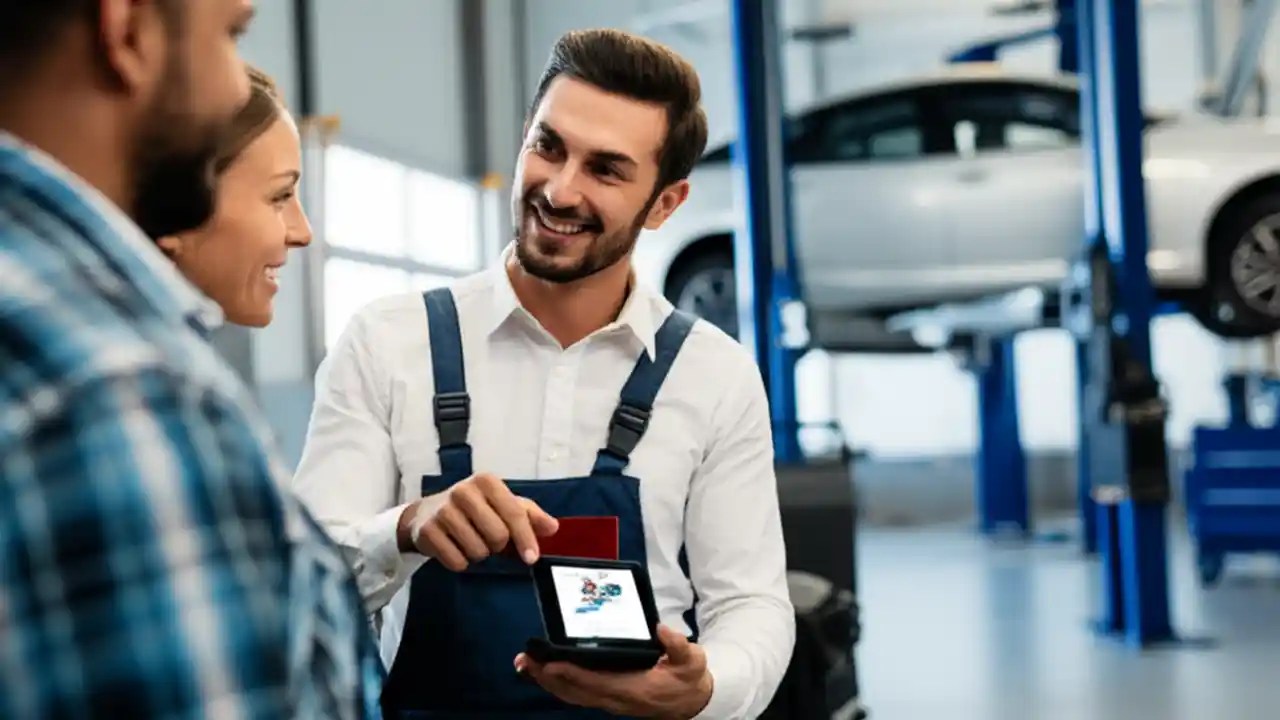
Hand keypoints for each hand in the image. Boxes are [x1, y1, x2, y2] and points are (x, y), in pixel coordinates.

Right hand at [397, 472, 558, 570]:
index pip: (513, 513)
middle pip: (498, 536)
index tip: (532, 558)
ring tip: (471, 542)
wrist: (426, 513)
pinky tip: (456, 549)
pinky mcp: (427, 531)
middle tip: (490, 540)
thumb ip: (530, 514)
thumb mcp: (502, 503)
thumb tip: (553, 527)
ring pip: (477, 551)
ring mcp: (443, 511)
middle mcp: (463, 492)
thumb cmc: (473, 508)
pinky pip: (456, 561)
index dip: (525, 538)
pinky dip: (461, 562)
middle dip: (498, 546)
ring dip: (479, 554)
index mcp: (486, 481)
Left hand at [515, 625, 713, 719]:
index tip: (552, 663)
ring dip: (547, 682)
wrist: (692, 703)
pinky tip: (545, 672)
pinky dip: (557, 684)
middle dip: (548, 678)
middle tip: (526, 660)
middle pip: (575, 691)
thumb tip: (662, 629)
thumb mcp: (692, 661)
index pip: (596, 682)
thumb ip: (678, 646)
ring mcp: (610, 701)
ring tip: (526, 665)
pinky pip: (577, 694)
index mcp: (633, 689)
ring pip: (572, 695)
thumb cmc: (688, 679)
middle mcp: (616, 699)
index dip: (573, 674)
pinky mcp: (606, 698)